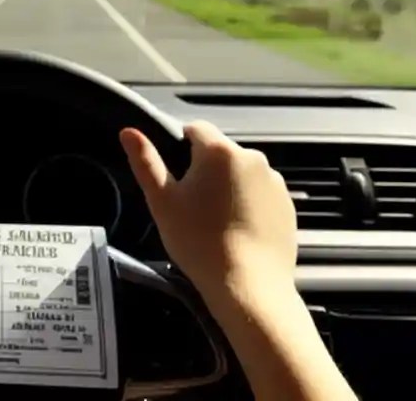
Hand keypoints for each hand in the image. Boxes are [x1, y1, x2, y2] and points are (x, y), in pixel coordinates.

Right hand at [120, 121, 296, 313]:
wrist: (248, 286)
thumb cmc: (199, 242)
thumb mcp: (162, 202)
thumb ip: (145, 162)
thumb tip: (128, 132)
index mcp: (219, 151)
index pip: (196, 128)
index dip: (181, 147)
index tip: (176, 177)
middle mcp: (253, 158)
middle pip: (221, 152)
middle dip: (206, 170)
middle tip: (193, 205)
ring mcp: (275, 182)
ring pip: (242, 173)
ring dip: (230, 186)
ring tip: (217, 222)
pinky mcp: (288, 205)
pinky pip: (262, 194)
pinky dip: (250, 204)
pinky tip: (239, 231)